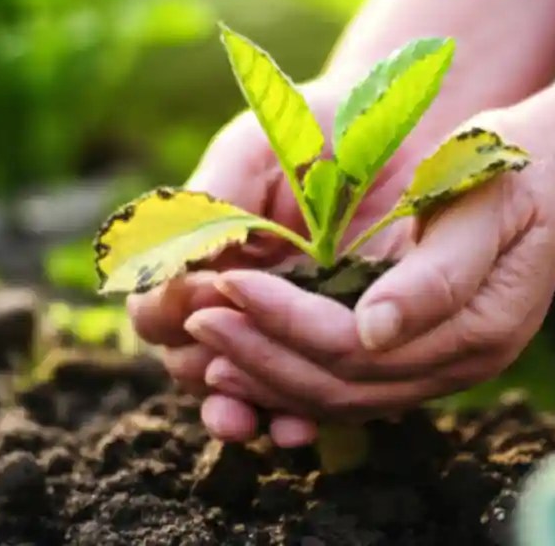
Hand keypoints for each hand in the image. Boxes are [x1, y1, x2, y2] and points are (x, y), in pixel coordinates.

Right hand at [126, 78, 431, 445]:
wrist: (399, 131)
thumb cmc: (317, 127)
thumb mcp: (260, 144)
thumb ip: (214, 192)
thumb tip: (174, 258)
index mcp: (199, 255)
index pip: (154, 308)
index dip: (171, 308)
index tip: (209, 289)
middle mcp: (229, 303)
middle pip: (187, 363)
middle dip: (204, 366)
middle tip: (231, 350)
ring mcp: (278, 332)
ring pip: (239, 391)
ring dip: (241, 405)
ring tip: (248, 416)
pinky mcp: (331, 351)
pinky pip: (302, 402)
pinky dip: (291, 418)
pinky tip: (296, 427)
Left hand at [174, 109, 554, 440]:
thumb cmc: (512, 169)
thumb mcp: (480, 200)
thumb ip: (434, 273)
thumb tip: (371, 332)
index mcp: (479, 329)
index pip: (356, 348)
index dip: (283, 322)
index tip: (224, 285)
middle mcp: (461, 363)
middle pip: (341, 384)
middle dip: (261, 354)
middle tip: (195, 318)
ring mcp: (442, 367)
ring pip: (340, 396)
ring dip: (268, 372)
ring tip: (206, 342)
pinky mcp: (422, 356)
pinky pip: (349, 383)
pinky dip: (292, 370)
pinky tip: (247, 348)